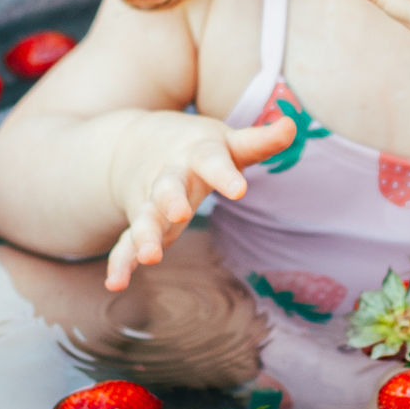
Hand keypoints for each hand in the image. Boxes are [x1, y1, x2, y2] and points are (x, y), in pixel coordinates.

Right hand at [104, 110, 295, 290]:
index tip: (239, 191)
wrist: (138, 144)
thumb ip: (259, 140)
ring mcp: (151, 200)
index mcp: (198, 155)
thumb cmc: (198, 148)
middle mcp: (171, 177)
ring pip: (146, 216)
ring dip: (145, 235)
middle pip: (169, 187)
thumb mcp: (228, 142)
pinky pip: (125, 242)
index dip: (226, 175)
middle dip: (172, 199)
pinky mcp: (139, 221)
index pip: (214, 162)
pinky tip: (116, 283)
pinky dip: (121, 262)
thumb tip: (293, 125)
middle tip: (180, 214)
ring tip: (149, 257)